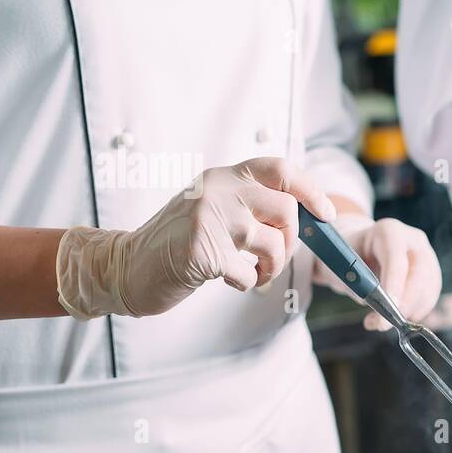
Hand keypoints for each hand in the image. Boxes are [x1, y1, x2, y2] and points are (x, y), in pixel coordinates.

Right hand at [56, 158, 335, 318]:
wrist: (125, 266)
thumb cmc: (177, 243)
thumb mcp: (214, 210)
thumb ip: (250, 206)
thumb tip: (307, 217)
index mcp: (223, 177)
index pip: (280, 169)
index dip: (311, 190)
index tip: (326, 214)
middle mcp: (218, 190)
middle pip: (287, 208)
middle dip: (292, 240)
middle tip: (276, 258)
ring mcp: (209, 218)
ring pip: (273, 242)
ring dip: (272, 267)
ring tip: (256, 274)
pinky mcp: (203, 250)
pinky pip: (248, 272)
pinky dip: (247, 283)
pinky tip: (231, 281)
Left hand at [312, 215, 442, 331]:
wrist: (359, 249)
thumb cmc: (349, 257)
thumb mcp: (342, 266)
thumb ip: (358, 286)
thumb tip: (377, 315)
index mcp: (389, 231)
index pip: (397, 260)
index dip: (395, 286)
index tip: (389, 308)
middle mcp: (414, 240)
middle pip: (419, 275)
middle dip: (404, 303)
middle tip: (383, 323)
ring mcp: (427, 256)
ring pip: (428, 289)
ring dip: (407, 311)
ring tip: (379, 322)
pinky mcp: (432, 273)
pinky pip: (429, 298)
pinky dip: (413, 312)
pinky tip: (394, 317)